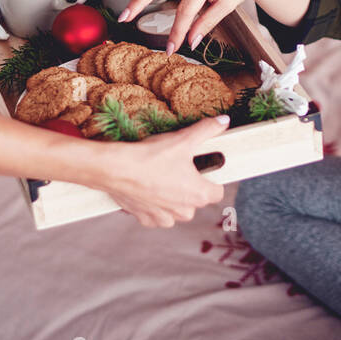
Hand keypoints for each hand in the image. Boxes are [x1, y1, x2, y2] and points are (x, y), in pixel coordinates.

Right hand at [91, 116, 229, 227]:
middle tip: (176, 169)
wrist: (116, 169)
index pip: (217, 192)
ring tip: (160, 178)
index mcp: (199, 195)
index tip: (200, 169)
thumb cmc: (151, 156)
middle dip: (189, 187)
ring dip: (171, 198)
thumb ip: (206, 130)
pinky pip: (157, 215)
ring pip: (176, 210)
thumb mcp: (183, 139)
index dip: (210, 179)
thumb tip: (224, 121)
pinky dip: (154, 205)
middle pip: (195, 201)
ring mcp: (165, 218)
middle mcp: (185, 212)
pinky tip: (146, 189)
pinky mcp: (146, 219)